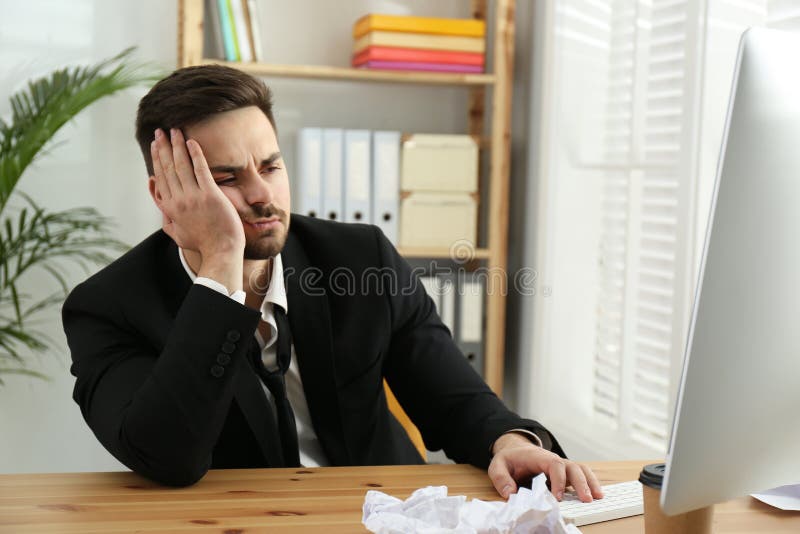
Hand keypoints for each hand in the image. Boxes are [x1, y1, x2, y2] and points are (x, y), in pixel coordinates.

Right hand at [150, 128, 244, 290]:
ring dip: (177, 145)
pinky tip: (192, 142)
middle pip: (168, 168)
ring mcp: (193, 197)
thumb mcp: (178, 236)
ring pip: (181, 165)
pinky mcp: (210, 195)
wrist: (221, 251)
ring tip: (174, 130)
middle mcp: (178, 201)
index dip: (157, 160)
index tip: (155, 146)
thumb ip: (168, 222)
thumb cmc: (203, 245)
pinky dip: (195, 154)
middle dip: (163, 147)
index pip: (160, 178)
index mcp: (170, 209)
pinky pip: (201, 169)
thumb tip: (163, 212)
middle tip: (159, 132)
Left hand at [488, 433, 602, 502]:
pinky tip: (596, 494)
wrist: (515, 450)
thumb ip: (501, 479)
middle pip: (573, 467)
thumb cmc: (509, 459)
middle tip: (587, 500)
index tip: (558, 497)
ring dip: (590, 482)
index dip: (559, 480)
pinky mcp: (565, 474)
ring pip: (581, 470)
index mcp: (539, 457)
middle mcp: (554, 460)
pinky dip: (590, 482)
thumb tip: (511, 494)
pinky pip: (581, 475)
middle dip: (581, 483)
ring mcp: (561, 466)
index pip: (554, 465)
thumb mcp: (497, 466)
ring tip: (598, 497)